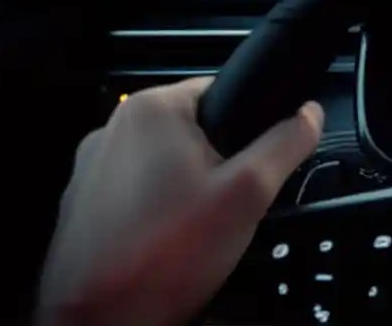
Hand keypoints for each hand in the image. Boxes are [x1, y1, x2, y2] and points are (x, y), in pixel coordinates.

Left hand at [37, 77, 322, 325]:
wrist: (99, 319)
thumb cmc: (167, 253)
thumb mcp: (249, 194)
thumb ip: (285, 145)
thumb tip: (310, 114)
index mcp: (151, 109)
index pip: (219, 90)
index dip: (248, 126)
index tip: (254, 167)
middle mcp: (112, 129)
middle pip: (191, 132)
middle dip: (217, 165)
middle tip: (230, 205)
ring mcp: (90, 169)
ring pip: (163, 166)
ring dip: (186, 191)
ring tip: (198, 232)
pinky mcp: (81, 206)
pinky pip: (135, 196)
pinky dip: (156, 214)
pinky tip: (167, 246)